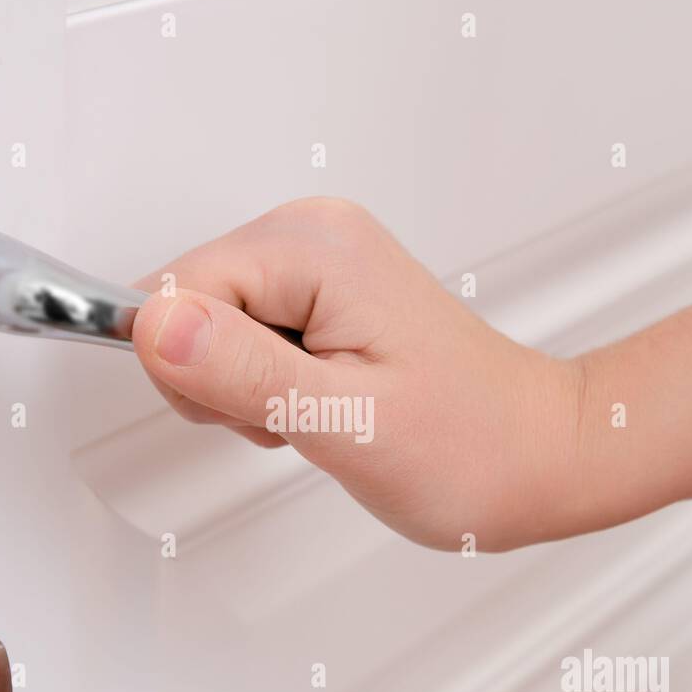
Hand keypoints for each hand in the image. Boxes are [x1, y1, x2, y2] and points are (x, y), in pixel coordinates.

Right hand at [130, 198, 583, 550]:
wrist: (537, 456)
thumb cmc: (470, 447)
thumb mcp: (346, 423)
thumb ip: (244, 371)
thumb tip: (154, 325)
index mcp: (315, 248)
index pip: (174, 292)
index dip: (194, 369)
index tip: (256, 408)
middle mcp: (314, 235)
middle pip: (187, 304)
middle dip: (220, 380)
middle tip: (299, 415)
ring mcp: (320, 263)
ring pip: (209, 326)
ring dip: (243, 388)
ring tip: (320, 412)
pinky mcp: (324, 295)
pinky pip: (243, 337)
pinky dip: (265, 384)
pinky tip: (321, 402)